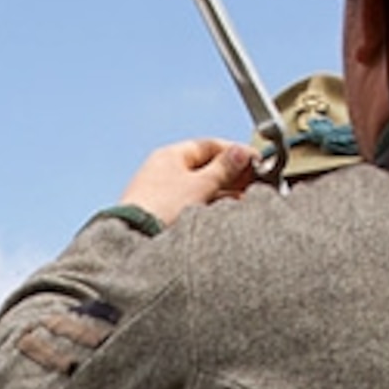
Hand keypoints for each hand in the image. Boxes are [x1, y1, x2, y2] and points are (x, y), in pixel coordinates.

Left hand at [121, 137, 259, 224]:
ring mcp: (160, 195)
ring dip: (221, 195)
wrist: (134, 242)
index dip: (234, 152)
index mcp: (169, 156)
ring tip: (242, 205)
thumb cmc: (160, 209)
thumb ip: (224, 168)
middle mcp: (163, 172)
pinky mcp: (159, 216)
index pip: (209, 146)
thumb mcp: (200, 185)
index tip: (255, 161)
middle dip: (231, 177)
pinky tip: (221, 219)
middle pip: (205, 169)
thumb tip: (241, 153)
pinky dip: (207, 210)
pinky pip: (190, 207)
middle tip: (253, 185)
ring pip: (198, 190)